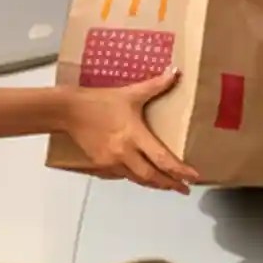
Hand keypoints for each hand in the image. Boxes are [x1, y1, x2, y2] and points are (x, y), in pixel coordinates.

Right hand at [64, 69, 199, 193]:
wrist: (68, 111)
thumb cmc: (99, 100)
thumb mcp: (130, 93)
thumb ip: (155, 85)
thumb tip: (175, 72)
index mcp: (134, 135)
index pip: (162, 159)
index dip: (179, 171)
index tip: (194, 178)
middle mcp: (124, 153)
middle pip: (151, 177)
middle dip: (170, 185)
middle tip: (184, 189)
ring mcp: (111, 161)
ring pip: (137, 179)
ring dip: (154, 184)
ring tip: (168, 185)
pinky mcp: (101, 164)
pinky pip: (123, 175)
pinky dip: (135, 177)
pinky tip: (141, 176)